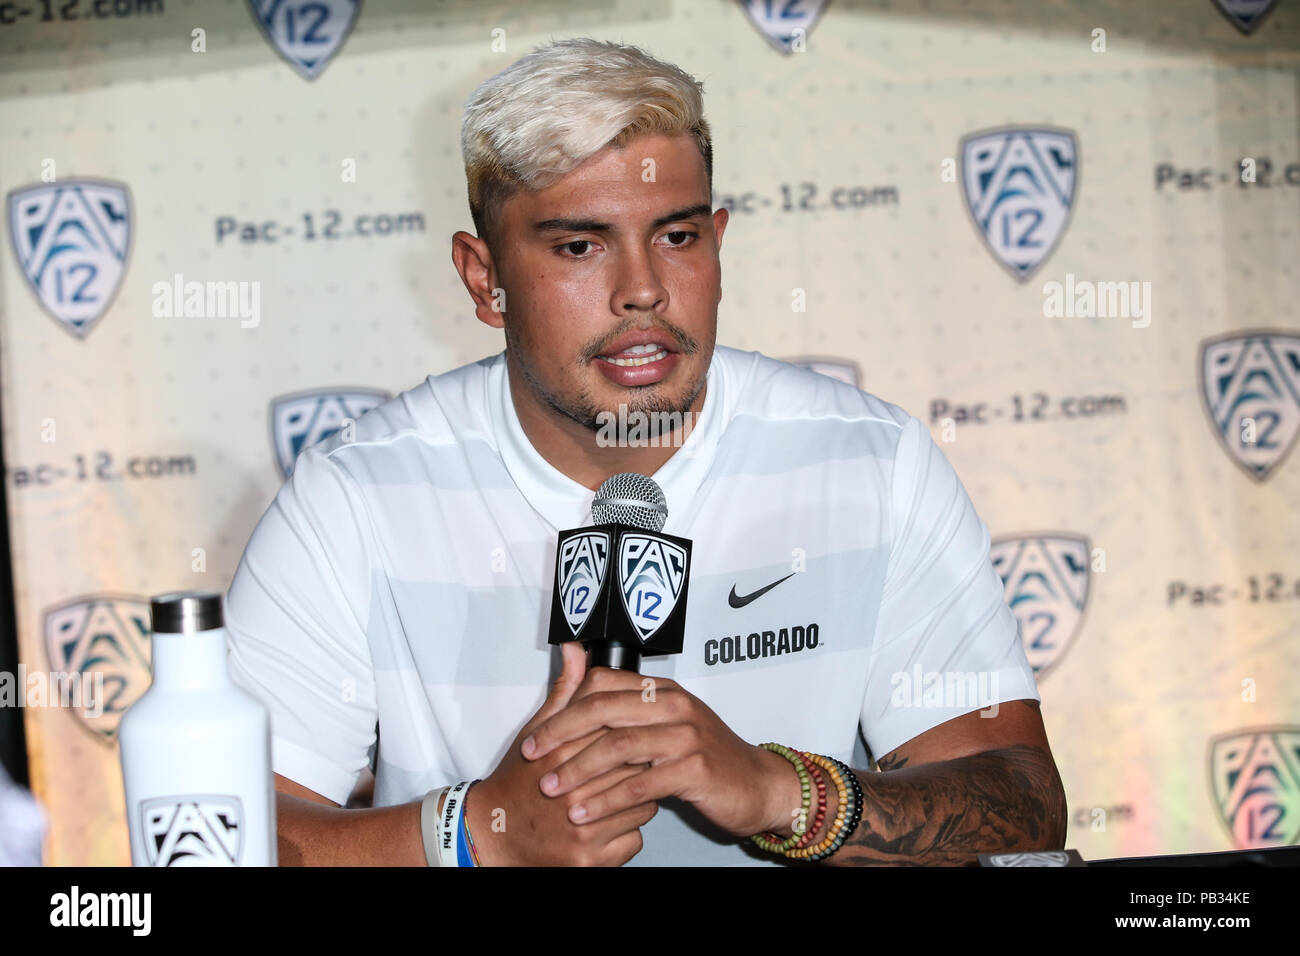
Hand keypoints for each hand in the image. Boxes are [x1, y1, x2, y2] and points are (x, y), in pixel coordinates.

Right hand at [464, 643, 657, 865]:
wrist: (492, 837)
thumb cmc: (516, 783)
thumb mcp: (535, 731)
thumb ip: (565, 691)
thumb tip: (576, 649)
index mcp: (561, 757)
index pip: (618, 736)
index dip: (632, 735)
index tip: (635, 733)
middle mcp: (571, 795)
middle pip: (636, 769)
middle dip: (639, 765)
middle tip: (632, 763)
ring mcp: (582, 832)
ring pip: (643, 805)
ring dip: (638, 798)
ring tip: (616, 791)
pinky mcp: (590, 861)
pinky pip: (635, 839)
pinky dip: (628, 831)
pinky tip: (609, 820)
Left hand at [520, 667, 803, 838]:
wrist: (757, 784)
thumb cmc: (705, 755)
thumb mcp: (663, 723)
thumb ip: (620, 700)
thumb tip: (572, 654)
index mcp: (663, 691)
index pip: (602, 684)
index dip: (562, 709)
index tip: (535, 735)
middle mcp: (674, 705)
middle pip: (604, 710)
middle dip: (560, 735)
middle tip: (532, 757)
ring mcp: (686, 736)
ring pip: (618, 747)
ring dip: (578, 770)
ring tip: (551, 789)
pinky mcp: (695, 769)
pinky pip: (640, 784)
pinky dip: (607, 800)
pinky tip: (585, 812)